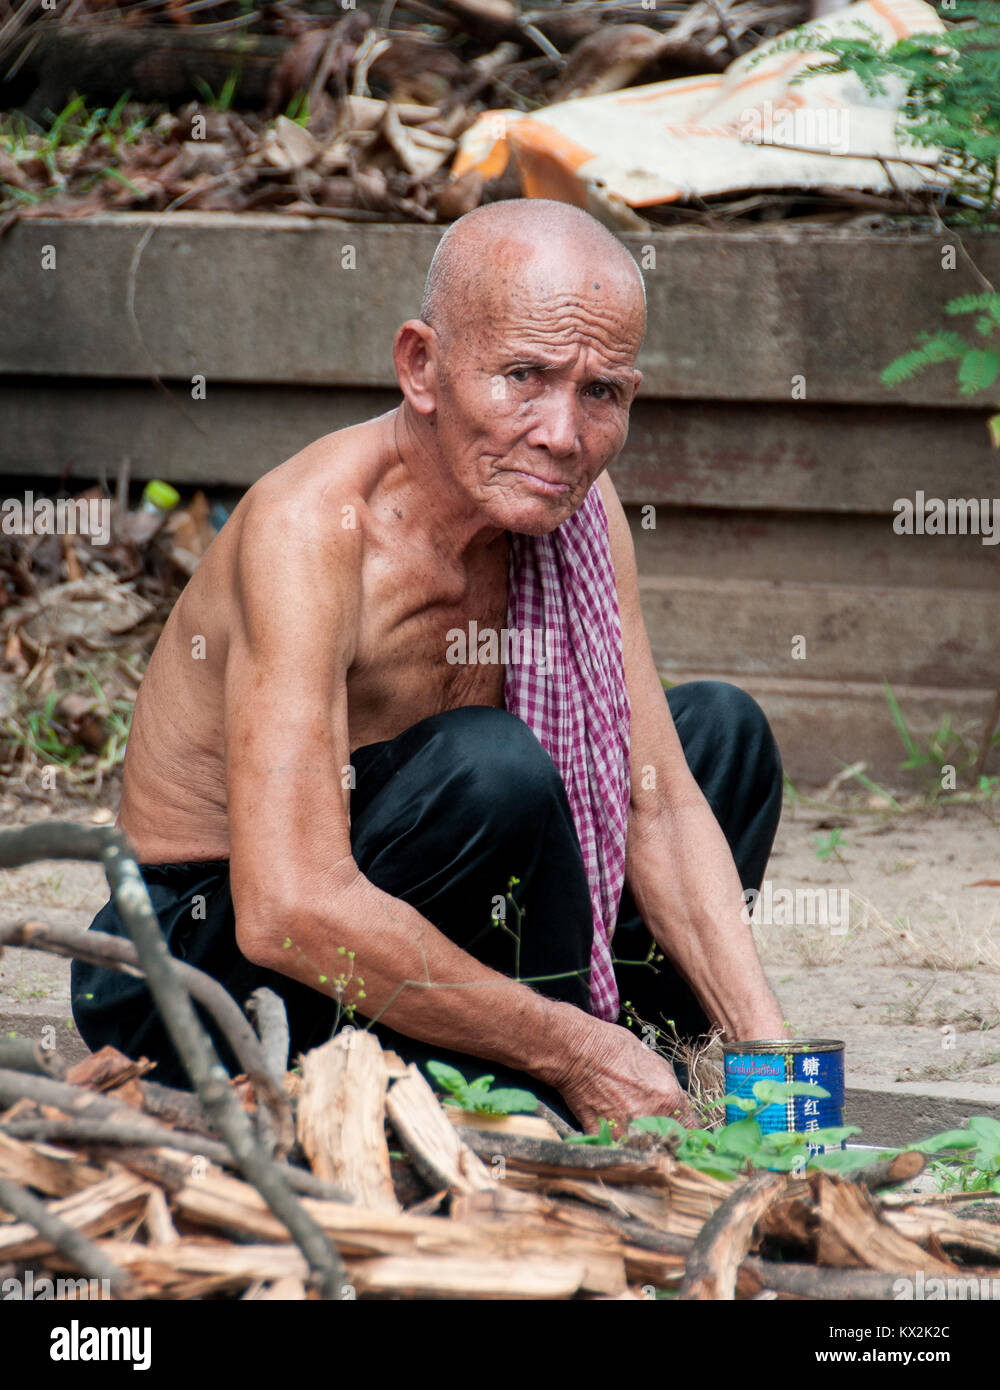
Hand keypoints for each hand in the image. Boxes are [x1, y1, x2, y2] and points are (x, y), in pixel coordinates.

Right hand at [552, 1015, 700, 1136]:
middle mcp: (652, 1120)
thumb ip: (671, 1089)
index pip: (692, 1130)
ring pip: (646, 1152)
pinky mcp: (605, 1137)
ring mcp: (628, 1132)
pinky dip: (618, 1145)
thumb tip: (678, 1105)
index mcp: (669, 1099)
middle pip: (671, 1145)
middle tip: (659, 1132)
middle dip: (668, 1141)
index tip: (682, 1132)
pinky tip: (616, 1133)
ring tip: (638, 1135)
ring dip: (645, 1147)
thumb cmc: (614, 1048)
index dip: (687, 1131)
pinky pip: (618, 1150)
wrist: (578, 1051)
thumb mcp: (655, 1062)